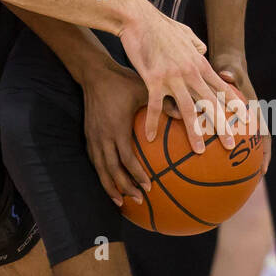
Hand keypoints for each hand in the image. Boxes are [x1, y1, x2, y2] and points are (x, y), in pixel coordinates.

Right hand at [80, 60, 150, 206]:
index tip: (149, 187)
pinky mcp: (88, 135)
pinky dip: (101, 174)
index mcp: (117, 128)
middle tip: (139, 200)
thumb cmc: (122, 82)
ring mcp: (93, 137)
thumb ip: (163, 104)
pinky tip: (108, 181)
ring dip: (110, 186)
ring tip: (120, 201)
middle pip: (112, 170)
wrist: (95, 74)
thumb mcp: (143, 90)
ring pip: (100, 168)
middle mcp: (103, 136)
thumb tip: (187, 115)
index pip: (127, 159)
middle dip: (125, 187)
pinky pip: (94, 160)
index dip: (137, 175)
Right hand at [118, 2, 242, 150]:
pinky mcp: (154, 79)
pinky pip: (156, 106)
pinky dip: (153, 122)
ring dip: (194, 132)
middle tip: (230, 145)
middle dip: (222, 126)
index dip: (234, 105)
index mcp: (199, 63)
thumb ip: (196, 43)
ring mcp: (173, 77)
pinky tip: (150, 137)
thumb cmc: (159, 25)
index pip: (221, 88)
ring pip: (187, 110)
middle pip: (210, 103)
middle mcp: (190, 72)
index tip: (246, 119)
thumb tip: (203, 49)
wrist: (139, 18)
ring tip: (198, 151)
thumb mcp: (184, 32)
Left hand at [214, 57, 270, 174]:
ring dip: (236, 161)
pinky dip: (218, 149)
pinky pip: (223, 139)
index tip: (262, 169)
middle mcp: (248, 121)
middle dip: (252, 163)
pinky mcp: (228, 123)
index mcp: (253, 112)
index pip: (263, 135)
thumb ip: (229, 73)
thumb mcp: (230, 69)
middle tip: (247, 183)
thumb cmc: (229, 67)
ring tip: (226, 180)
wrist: (227, 64)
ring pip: (240, 145)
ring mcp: (238, 124)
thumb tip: (227, 75)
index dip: (264, 153)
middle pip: (254, 146)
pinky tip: (204, 160)